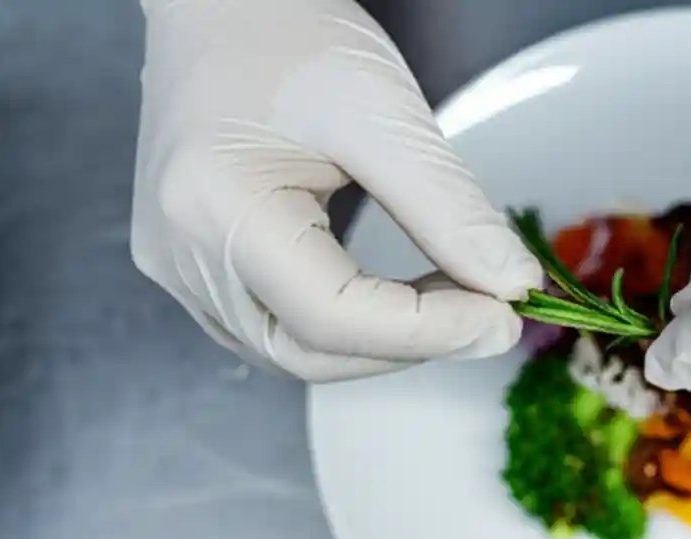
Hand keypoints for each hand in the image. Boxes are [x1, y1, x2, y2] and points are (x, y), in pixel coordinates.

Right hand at [132, 0, 540, 380]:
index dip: (428, 331)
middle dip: (411, 346)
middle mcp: (181, 254)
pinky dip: (350, 327)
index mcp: (214, 208)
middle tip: (490, 317)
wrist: (221, 4)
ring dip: (384, 343)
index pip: (332, 317)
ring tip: (454, 300)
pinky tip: (403, 298)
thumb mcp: (383, 115)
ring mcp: (180, 266)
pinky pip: (278, 325)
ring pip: (296, 351)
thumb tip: (510, 284)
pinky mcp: (196, 266)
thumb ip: (449, 209)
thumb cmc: (288, 35)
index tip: (503, 317)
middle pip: (310, 351)